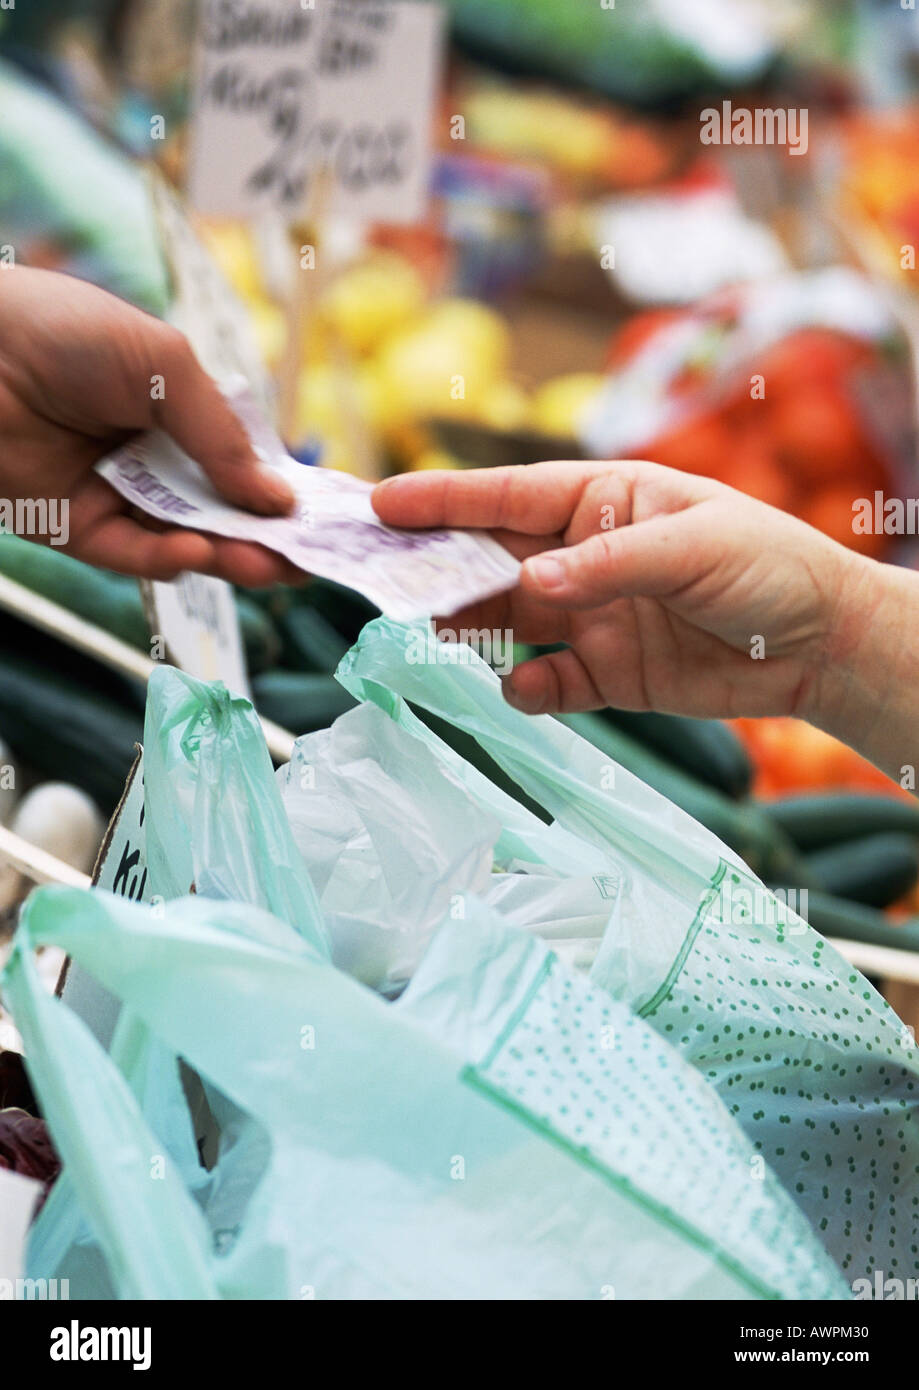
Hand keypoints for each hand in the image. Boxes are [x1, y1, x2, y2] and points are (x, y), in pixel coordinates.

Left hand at [0, 266, 300, 583]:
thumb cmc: (64, 332)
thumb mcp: (165, 365)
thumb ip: (221, 435)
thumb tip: (279, 499)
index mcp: (181, 414)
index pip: (245, 466)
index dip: (285, 494)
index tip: (330, 521)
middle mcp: (154, 460)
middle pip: (224, 514)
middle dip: (269, 538)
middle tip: (310, 560)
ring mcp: (117, 497)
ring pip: (187, 542)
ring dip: (231, 556)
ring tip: (270, 565)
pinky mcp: (77, 529)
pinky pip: (133, 555)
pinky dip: (169, 560)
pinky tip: (198, 552)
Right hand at [373, 460, 915, 780]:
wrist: (819, 647)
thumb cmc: (768, 566)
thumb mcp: (693, 547)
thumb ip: (608, 567)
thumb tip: (532, 586)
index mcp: (604, 502)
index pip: (509, 497)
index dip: (443, 501)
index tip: (380, 505)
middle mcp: (585, 557)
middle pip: (493, 560)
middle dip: (437, 567)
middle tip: (381, 580)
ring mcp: (592, 617)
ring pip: (509, 623)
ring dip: (470, 631)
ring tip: (431, 638)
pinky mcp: (607, 673)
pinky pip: (549, 684)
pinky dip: (529, 690)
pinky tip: (523, 690)